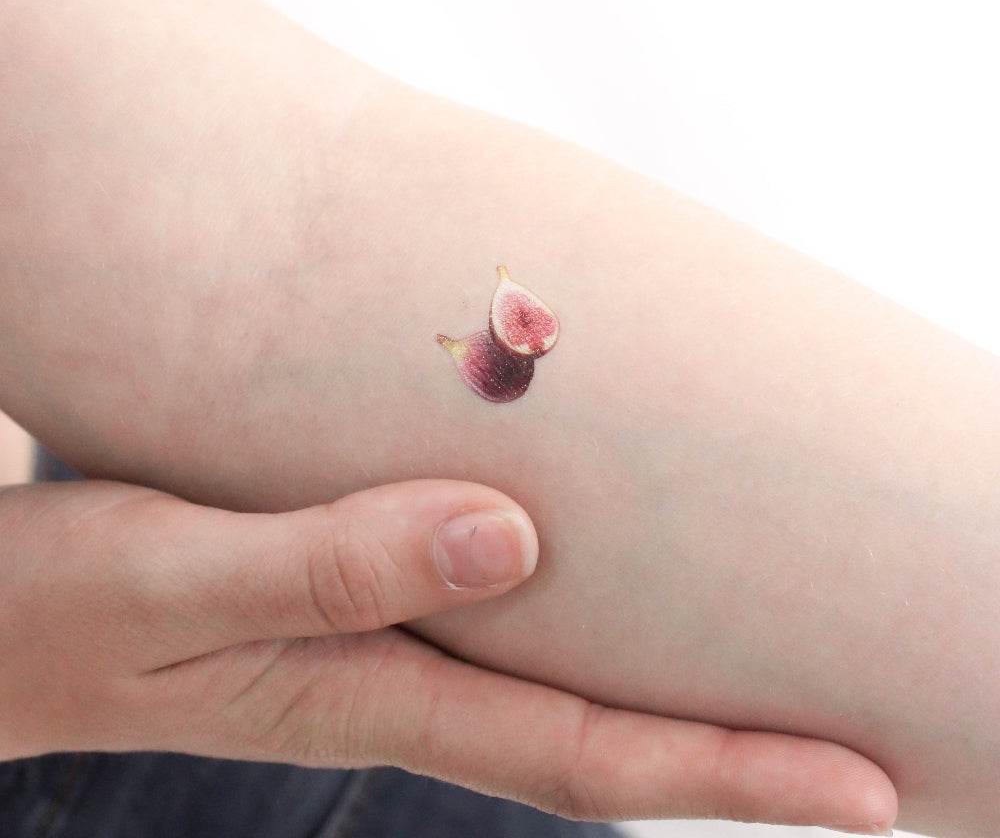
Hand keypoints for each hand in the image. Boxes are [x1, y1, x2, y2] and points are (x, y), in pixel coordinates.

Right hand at [0, 476, 893, 832]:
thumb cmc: (65, 602)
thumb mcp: (183, 574)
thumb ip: (339, 563)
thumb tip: (517, 541)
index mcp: (374, 692)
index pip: (592, 752)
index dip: (732, 771)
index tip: (871, 788)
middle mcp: (403, 676)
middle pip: (603, 730)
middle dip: (740, 744)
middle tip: (871, 736)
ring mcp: (381, 641)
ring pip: (559, 670)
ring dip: (668, 674)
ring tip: (770, 649)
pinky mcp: (354, 593)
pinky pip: (494, 610)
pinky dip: (575, 607)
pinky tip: (601, 568)